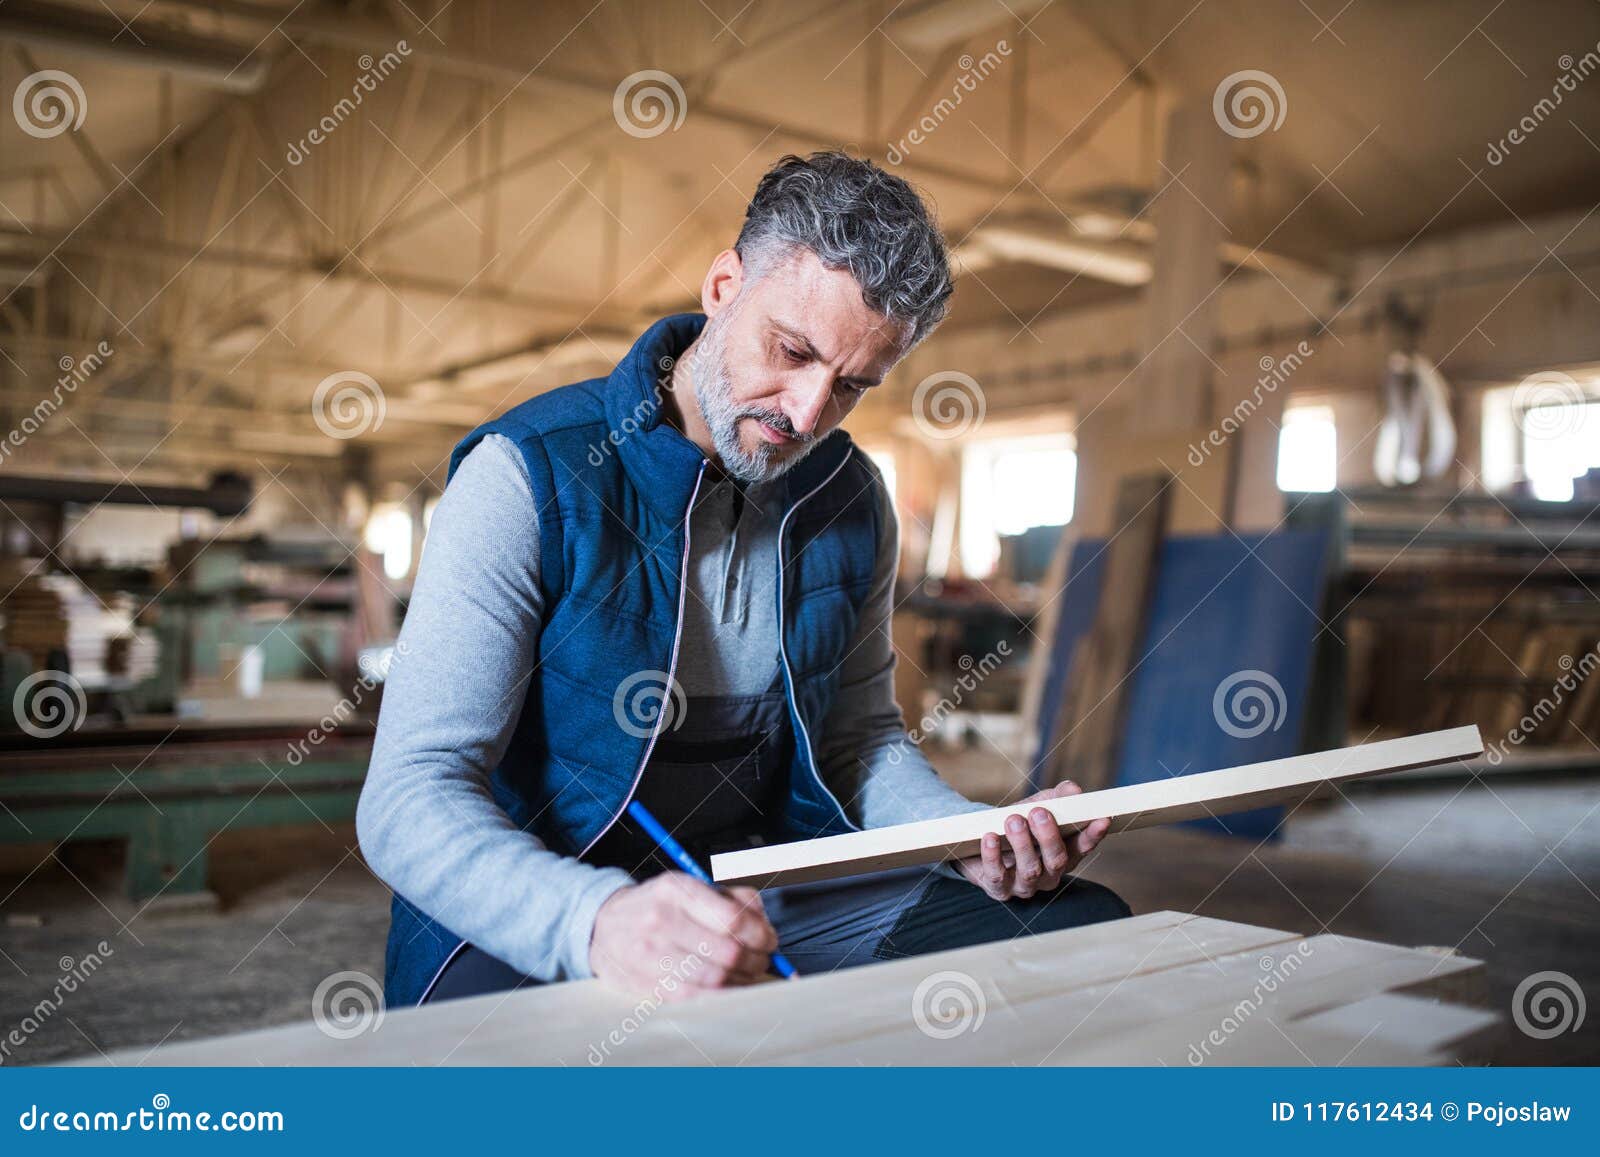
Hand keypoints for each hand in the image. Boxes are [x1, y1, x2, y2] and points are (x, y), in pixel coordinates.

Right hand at [589, 872, 778, 1000]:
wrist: (601, 926)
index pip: (732, 918)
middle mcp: (660, 921)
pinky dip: (718, 996)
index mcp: (675, 890)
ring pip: (713, 979)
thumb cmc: (655, 906)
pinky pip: (693, 998)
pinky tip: (726, 987)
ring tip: (745, 973)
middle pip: (727, 952)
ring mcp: (650, 955)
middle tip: (762, 960)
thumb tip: (764, 925)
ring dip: (741, 981)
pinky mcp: (645, 983)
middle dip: (755, 960)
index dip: (760, 934)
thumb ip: (732, 898)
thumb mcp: (689, 886)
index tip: (769, 940)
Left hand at [955, 780, 1111, 900]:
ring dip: (1022, 843)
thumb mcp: (1037, 806)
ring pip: (1030, 870)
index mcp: (1065, 854)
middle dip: (1049, 836)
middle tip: (1039, 812)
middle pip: (1057, 860)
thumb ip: (1056, 797)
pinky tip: (990, 837)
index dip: (1093, 834)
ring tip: (1014, 820)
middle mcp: (1049, 875)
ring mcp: (1024, 885)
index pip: (1083, 846)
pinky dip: (993, 855)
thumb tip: (1074, 789)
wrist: (981, 842)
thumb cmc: (1019, 823)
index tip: (1102, 818)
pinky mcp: (998, 888)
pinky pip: (997, 876)